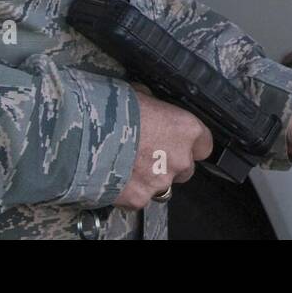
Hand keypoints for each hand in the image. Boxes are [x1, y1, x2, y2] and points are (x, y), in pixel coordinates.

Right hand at [112, 89, 212, 208]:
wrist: (87, 134)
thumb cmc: (114, 109)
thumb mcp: (141, 94)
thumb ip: (155, 108)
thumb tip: (151, 108)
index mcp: (185, 129)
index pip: (204, 144)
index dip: (190, 143)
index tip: (179, 141)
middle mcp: (179, 158)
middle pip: (186, 168)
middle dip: (170, 163)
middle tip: (148, 153)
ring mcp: (160, 181)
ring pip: (163, 185)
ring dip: (151, 178)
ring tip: (128, 165)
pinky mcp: (139, 198)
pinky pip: (139, 197)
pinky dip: (130, 190)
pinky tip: (115, 175)